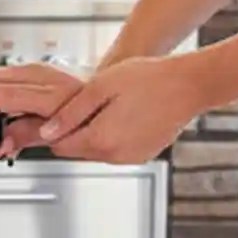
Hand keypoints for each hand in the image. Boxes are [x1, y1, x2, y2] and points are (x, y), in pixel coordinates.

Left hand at [35, 56, 206, 163]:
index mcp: (101, 140)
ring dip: (93, 133)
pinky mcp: (144, 155)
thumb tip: (46, 132)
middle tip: (83, 105)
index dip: (54, 129)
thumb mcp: (99, 88)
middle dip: (73, 131)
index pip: (60, 146)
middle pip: (77, 150)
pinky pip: (115, 150)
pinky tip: (121, 114)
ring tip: (106, 106)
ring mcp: (132, 158)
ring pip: (96, 151)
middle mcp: (116, 156)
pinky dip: (111, 136)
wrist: (190, 84)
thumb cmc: (149, 80)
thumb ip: (70, 113)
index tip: (57, 114)